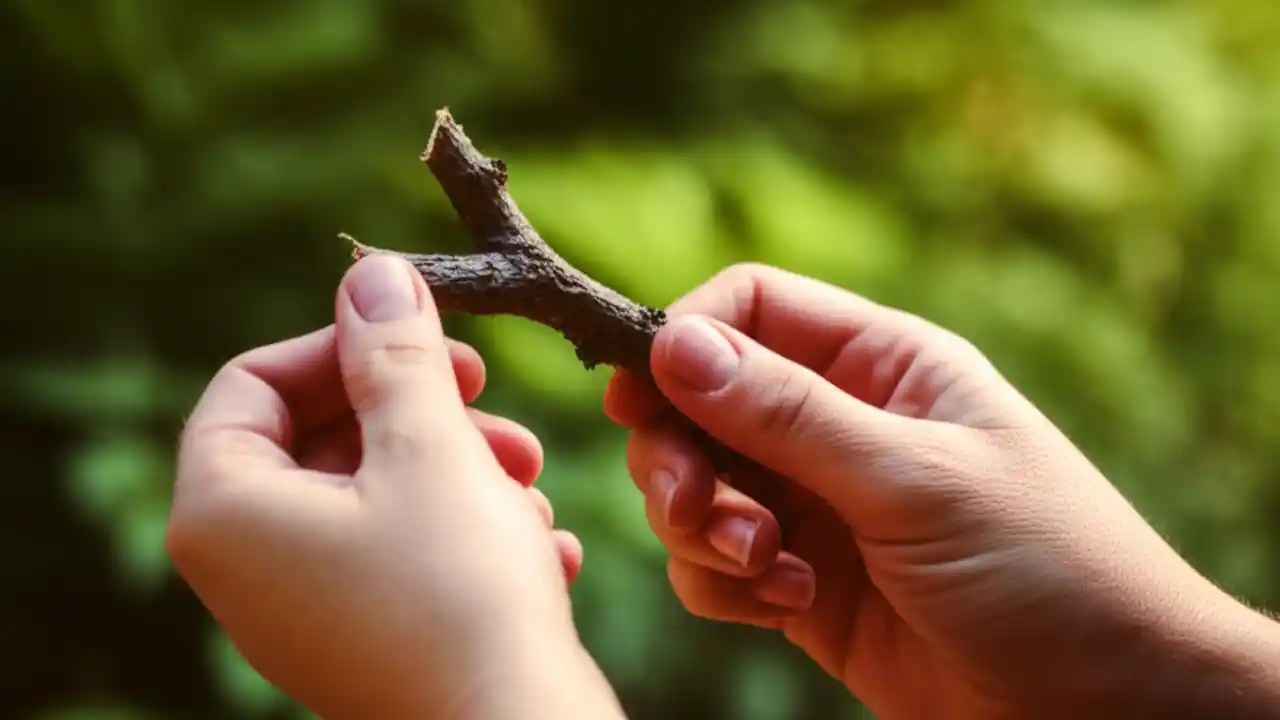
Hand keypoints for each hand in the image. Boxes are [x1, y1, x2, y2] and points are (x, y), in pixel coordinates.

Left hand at [169, 255, 620, 718]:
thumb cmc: (461, 597)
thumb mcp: (429, 449)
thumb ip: (395, 355)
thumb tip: (372, 274)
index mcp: (226, 514)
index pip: (251, 384)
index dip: (341, 344)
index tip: (424, 338)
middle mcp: (248, 569)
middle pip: (321, 438)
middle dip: (418, 412)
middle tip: (491, 402)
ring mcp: (307, 611)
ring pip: (375, 493)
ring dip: (458, 468)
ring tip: (531, 481)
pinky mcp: (367, 640)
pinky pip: (403, 553)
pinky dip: (466, 530)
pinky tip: (539, 541)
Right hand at [607, 264, 1279, 718]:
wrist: (1102, 706)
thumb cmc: (1044, 568)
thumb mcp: (915, 480)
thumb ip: (788, 414)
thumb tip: (674, 342)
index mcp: (882, 365)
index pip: (752, 308)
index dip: (686, 339)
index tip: (641, 395)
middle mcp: (839, 425)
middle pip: (702, 402)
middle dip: (680, 455)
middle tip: (691, 508)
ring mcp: (816, 504)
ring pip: (698, 485)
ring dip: (704, 527)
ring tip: (768, 567)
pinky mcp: (800, 581)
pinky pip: (714, 564)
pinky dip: (726, 585)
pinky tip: (791, 606)